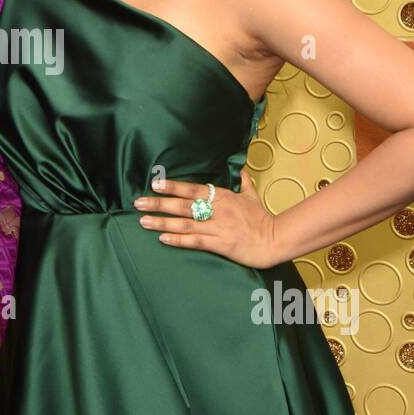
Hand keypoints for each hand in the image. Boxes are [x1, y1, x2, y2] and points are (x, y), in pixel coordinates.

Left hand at [133, 166, 279, 268]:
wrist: (275, 239)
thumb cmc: (261, 218)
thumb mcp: (252, 196)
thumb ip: (244, 183)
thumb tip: (242, 169)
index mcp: (223, 197)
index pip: (193, 189)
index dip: (173, 186)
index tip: (155, 184)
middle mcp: (217, 210)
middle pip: (183, 205)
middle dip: (159, 204)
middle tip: (138, 203)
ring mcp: (218, 227)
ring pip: (185, 223)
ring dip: (162, 222)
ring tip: (143, 221)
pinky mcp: (221, 244)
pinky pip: (196, 241)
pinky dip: (179, 240)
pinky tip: (163, 239)